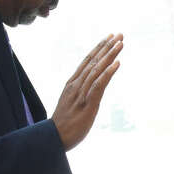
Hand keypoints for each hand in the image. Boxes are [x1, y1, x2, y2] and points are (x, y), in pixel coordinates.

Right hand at [53, 34, 123, 150]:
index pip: (87, 62)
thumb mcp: (71, 104)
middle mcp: (76, 85)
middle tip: (119, 34)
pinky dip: (108, 73)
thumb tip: (90, 91)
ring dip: (109, 55)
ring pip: (97, 70)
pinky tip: (117, 63)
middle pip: (93, 61)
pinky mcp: (88, 104)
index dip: (98, 49)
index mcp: (72, 84)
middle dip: (107, 47)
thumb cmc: (63, 125)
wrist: (53, 139)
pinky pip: (99, 85)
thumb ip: (79, 95)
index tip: (109, 38)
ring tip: (120, 43)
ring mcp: (81, 93)